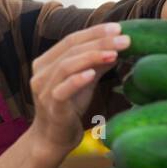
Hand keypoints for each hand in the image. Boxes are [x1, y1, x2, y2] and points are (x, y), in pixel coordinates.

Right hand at [28, 23, 128, 158]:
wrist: (54, 139)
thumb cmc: (69, 108)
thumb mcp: (85, 81)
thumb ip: (96, 63)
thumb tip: (119, 44)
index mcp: (46, 62)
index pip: (71, 39)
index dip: (95, 32)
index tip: (119, 28)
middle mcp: (41, 73)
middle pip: (71, 49)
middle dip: (99, 42)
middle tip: (125, 39)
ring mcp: (44, 90)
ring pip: (66, 66)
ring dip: (92, 57)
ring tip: (115, 53)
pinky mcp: (50, 107)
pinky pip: (62, 90)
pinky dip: (77, 80)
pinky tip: (92, 73)